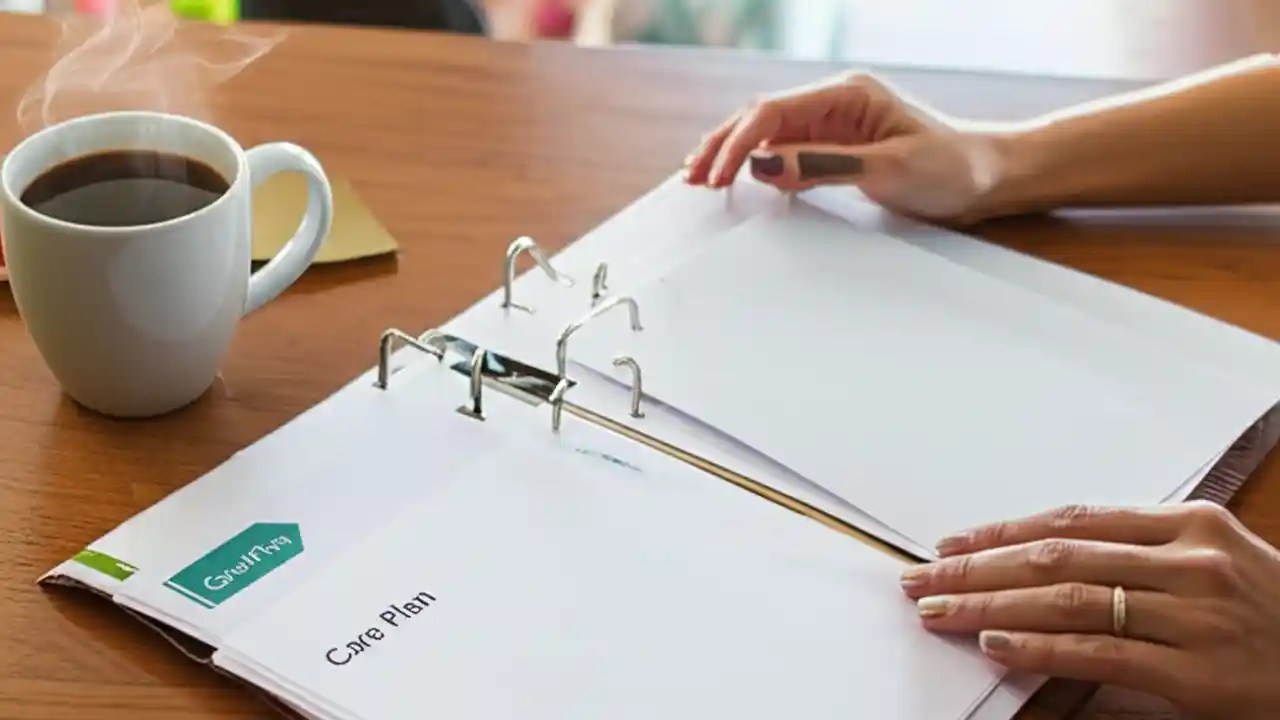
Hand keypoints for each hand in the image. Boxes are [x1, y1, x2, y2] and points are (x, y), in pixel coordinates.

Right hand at [682, 72, 1007, 224]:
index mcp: (846, 95)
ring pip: (767, 136)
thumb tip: (765, 164)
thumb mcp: (888, 168)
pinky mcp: (835, 150)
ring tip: (699, 176)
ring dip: (733, 155)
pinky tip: (736, 179)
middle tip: (693, 176)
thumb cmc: (950, 166)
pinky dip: (756, 167)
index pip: (773, 111)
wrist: (988, 177)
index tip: (718, 174)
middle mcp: (834, 105)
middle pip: (760, 118)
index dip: (739, 142)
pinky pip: (785, 154)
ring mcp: (832, 127)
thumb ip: (824, 165)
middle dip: (723, 145)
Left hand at [900, 502, 1279, 718]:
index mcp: (1190, 525)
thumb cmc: (1272, 613)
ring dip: (991, 604)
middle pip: (1056, 556)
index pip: (1071, 519)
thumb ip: (1140, 554)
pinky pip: (1097, 654)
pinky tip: (994, 644)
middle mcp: (1190, 562)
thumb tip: (1046, 560)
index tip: (951, 542)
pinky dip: (1037, 647)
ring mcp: (1195, 616)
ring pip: (1067, 601)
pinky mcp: (1198, 673)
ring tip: (941, 608)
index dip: (1002, 530)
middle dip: (979, 566)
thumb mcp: (1214, 562)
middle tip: (924, 576)